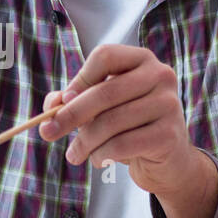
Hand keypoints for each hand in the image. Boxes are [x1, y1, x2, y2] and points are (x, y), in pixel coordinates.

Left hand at [38, 44, 202, 200]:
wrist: (167, 160)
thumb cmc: (129, 127)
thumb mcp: (101, 109)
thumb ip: (74, 101)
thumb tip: (52, 105)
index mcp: (142, 60)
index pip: (105, 56)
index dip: (79, 79)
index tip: (61, 102)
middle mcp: (160, 76)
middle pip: (105, 92)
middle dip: (70, 115)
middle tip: (48, 133)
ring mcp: (168, 104)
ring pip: (111, 122)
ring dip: (84, 142)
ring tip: (74, 154)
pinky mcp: (169, 134)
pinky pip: (123, 144)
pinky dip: (102, 155)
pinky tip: (99, 160)